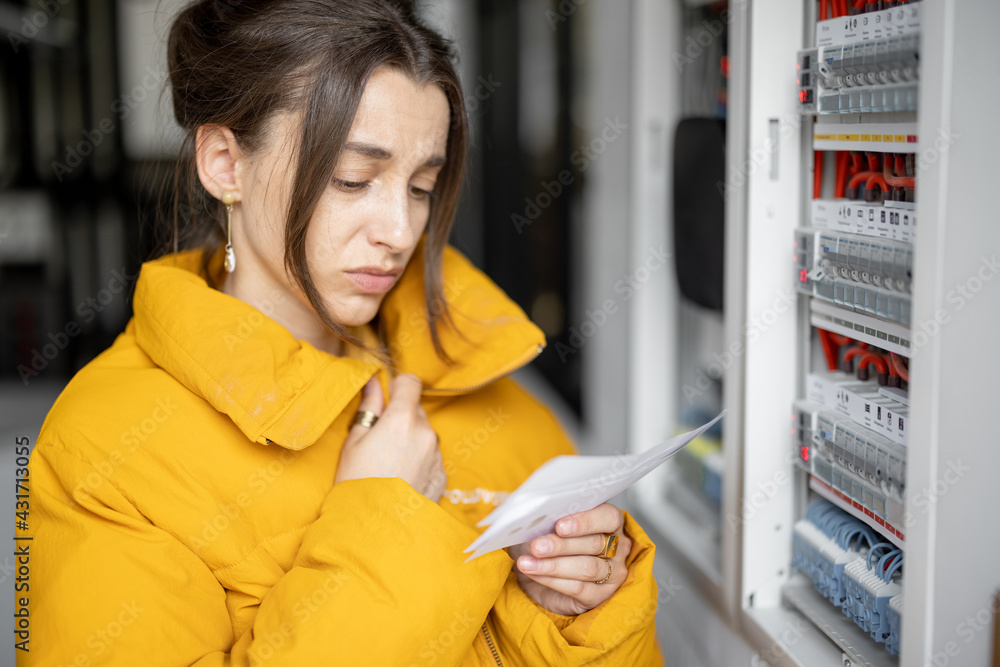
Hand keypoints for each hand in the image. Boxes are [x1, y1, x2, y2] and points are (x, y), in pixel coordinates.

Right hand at [335, 374, 445, 501]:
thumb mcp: (354, 442)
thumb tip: (373, 383)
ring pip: (425, 434)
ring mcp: (437, 456)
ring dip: (412, 439)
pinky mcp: (442, 476)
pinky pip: (431, 457)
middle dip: (401, 417)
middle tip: (380, 439)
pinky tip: (401, 477)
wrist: (373, 529)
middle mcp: (426, 433)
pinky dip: (420, 461)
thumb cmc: (357, 483)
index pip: (411, 383)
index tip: (388, 396)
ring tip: (390, 463)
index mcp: (402, 419)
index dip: (398, 386)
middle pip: (416, 410)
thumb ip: (369, 408)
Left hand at [508, 504, 631, 615]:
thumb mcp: (547, 528)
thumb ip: (549, 521)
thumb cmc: (548, 545)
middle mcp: (617, 547)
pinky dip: (552, 580)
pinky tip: (534, 574)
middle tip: (537, 546)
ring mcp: (612, 574)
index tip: (559, 526)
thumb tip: (535, 518)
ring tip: (527, 563)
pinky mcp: (600, 595)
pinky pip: (579, 588)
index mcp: (609, 522)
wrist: (539, 578)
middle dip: (562, 545)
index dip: (585, 521)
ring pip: (587, 568)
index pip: (608, 517)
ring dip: (553, 565)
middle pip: (595, 543)